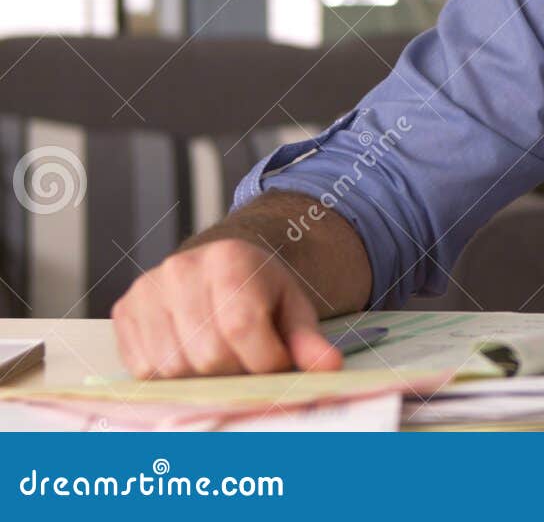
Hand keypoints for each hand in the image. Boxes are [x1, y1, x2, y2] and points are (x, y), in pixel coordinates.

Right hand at [111, 238, 341, 378]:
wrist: (222, 265)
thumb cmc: (261, 291)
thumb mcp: (293, 308)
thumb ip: (308, 340)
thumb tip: (327, 368)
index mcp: (230, 258)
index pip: (242, 327)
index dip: (265, 360)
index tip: (277, 363)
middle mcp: (181, 269)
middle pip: (207, 354)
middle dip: (236, 371)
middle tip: (249, 359)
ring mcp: (147, 289)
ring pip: (174, 367)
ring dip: (203, 377)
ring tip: (222, 355)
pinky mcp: (124, 311)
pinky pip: (143, 368)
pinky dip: (172, 376)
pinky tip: (191, 355)